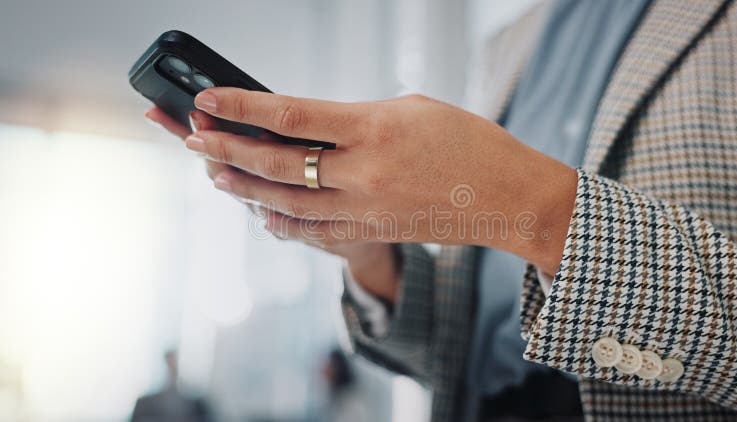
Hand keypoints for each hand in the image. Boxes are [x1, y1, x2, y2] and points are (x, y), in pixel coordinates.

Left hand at [184, 88, 577, 272]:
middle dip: (227, 148)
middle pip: (277, 161)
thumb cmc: (468, 142)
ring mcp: (366, 208)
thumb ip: (357, 118)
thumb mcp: (412, 109)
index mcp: (374, 127)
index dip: (241, 106)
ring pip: (286, 201)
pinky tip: (259, 212)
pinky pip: (313, 232)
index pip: (290, 114)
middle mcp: (364, 172)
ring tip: (215, 173)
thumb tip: (312, 126)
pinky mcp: (372, 232)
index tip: (208, 98)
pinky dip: (281, 222)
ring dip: (244, 187)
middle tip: (193, 138)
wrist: (508, 196)